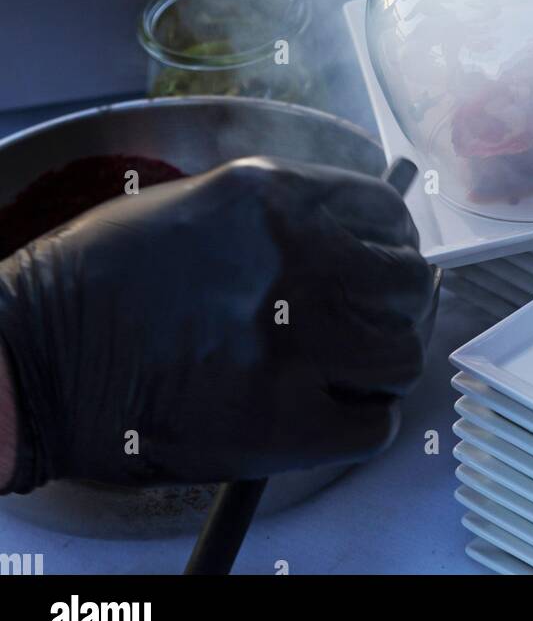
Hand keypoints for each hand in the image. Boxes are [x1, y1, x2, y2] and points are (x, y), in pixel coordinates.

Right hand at [0, 157, 435, 492]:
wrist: (36, 354)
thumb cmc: (102, 280)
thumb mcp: (197, 208)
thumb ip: (278, 219)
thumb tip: (346, 245)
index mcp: (274, 196)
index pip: (388, 216)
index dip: (395, 246)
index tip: (384, 265)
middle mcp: (296, 256)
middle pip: (408, 284)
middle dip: (399, 308)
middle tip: (372, 327)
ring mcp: (292, 339)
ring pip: (400, 353)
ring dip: (381, 367)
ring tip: (344, 373)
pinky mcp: (279, 420)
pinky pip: (372, 424)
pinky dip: (360, 422)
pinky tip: (326, 415)